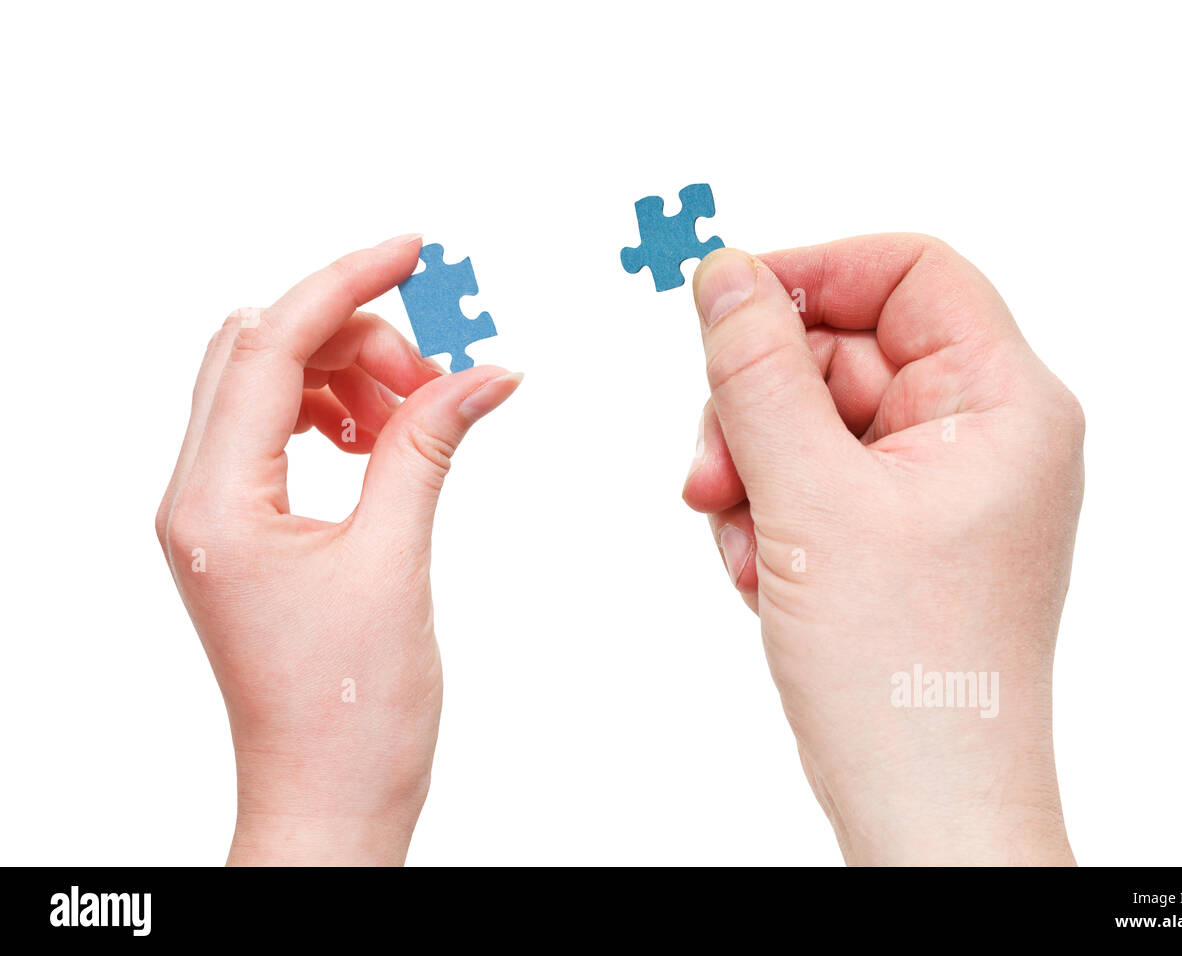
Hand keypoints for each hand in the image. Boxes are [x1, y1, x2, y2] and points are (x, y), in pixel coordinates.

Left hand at [156, 235, 521, 864]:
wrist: (329, 797)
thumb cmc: (351, 713)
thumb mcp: (395, 560)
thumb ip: (430, 447)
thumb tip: (485, 371)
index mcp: (216, 499)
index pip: (270, 344)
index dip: (344, 282)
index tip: (410, 249)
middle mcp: (197, 496)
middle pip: (258, 350)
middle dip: (350, 334)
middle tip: (435, 370)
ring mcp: (216, 512)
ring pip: (269, 385)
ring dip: (347, 375)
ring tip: (417, 416)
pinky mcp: (246, 530)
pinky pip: (282, 432)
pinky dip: (339, 415)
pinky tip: (387, 443)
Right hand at [682, 237, 1082, 864]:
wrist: (919, 803)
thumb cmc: (903, 671)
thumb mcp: (811, 500)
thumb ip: (758, 372)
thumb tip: (724, 271)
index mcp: (1003, 403)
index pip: (912, 272)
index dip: (814, 274)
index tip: (726, 304)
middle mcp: (979, 434)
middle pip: (842, 349)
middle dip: (759, 407)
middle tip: (713, 475)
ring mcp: (935, 487)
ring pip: (810, 417)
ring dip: (753, 471)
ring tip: (748, 547)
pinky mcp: (895, 533)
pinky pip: (810, 478)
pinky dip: (768, 514)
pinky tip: (762, 575)